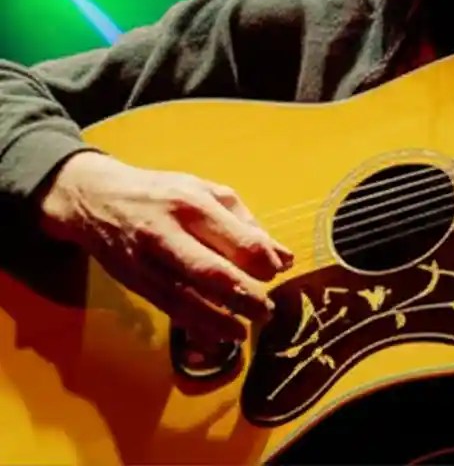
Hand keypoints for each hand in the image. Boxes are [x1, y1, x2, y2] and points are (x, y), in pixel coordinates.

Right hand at [38, 151, 293, 343]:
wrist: (95, 199)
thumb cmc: (163, 193)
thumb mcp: (207, 192)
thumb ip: (246, 224)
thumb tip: (284, 258)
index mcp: (193, 204)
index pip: (237, 239)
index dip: (262, 262)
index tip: (276, 273)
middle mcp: (168, 232)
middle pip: (212, 272)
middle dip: (244, 296)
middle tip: (266, 311)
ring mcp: (146, 260)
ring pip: (186, 297)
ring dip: (219, 320)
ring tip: (244, 331)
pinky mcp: (133, 281)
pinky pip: (167, 307)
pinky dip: (193, 324)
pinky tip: (215, 334)